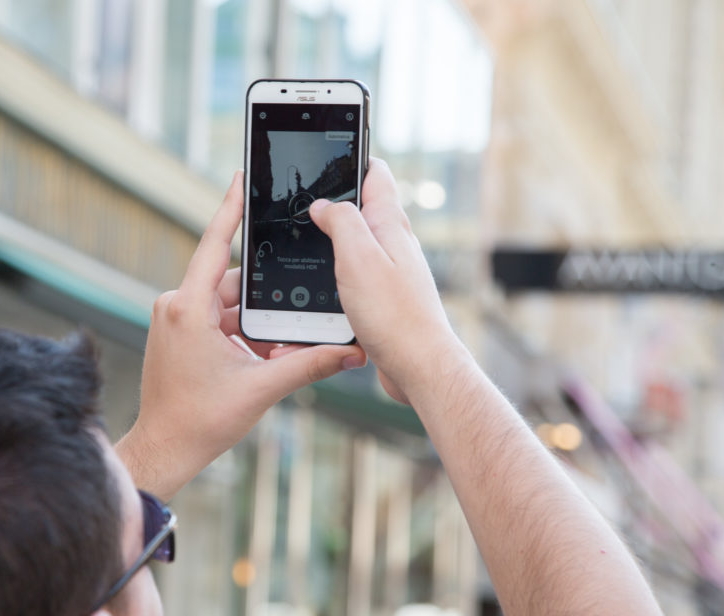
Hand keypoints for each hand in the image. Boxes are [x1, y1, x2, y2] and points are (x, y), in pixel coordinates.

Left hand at [117, 171, 366, 499]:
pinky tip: (255, 359)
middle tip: (291, 327)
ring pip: (228, 305)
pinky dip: (240, 333)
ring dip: (254, 325)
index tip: (241, 177)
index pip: (215, 245)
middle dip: (266, 305)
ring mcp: (174, 319)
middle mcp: (176, 306)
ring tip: (270, 357)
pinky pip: (216, 319)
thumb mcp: (262, 389)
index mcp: (189, 309)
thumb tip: (350, 352)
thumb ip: (308, 364)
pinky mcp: (176, 332)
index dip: (230, 208)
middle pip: (234, 284)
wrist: (166, 450)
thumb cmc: (201, 421)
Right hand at [309, 158, 466, 402]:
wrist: (418, 366)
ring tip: (306, 234)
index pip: (374, 173)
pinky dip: (336, 272)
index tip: (329, 142)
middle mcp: (394, 243)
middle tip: (305, 191)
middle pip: (362, 206)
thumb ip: (341, 221)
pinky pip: (355, 274)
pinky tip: (319, 282)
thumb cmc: (394, 314)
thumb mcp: (358, 256)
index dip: (352, 154)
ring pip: (356, 243)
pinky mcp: (384, 298)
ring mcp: (390, 271)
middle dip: (335, 196)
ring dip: (332, 238)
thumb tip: (323, 204)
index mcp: (390, 224)